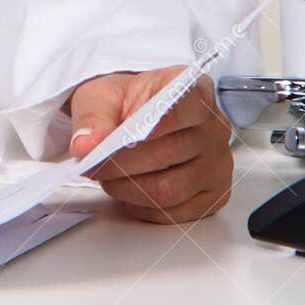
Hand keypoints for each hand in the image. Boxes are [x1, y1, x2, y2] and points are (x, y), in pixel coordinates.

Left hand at [68, 66, 231, 223]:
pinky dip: (141, 206)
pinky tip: (129, 189)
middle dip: (121, 163)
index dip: (149, 126)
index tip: (117, 138)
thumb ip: (93, 117)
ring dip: (128, 188)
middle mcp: (214, 128)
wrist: (135, 116)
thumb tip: (86, 144)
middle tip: (93, 164)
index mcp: (194, 91)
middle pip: (167, 154)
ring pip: (169, 190)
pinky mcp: (212, 196)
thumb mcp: (101, 95)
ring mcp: (217, 164)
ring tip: (107, 176)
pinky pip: (173, 213)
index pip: (182, 109)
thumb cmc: (126, 103)